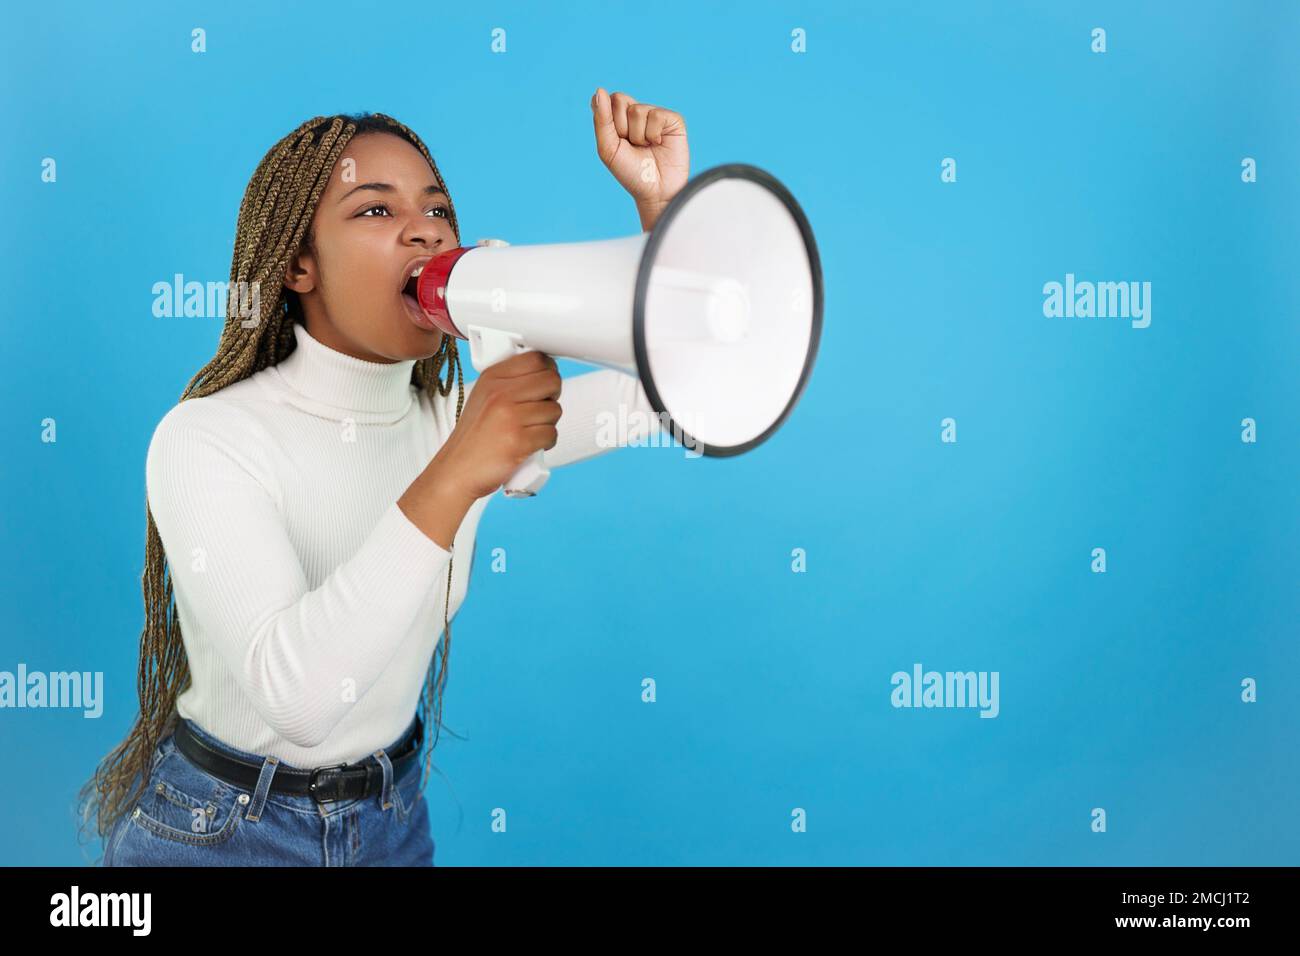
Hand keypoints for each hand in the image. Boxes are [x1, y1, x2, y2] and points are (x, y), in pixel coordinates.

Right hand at [430, 351, 562, 500]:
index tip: (544, 383)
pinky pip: (551, 433)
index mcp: (492, 378)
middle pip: (552, 380)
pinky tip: (530, 444)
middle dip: (552, 397)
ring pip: (555, 409)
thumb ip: (510, 382)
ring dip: (548, 423)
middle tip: (540, 408)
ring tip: (530, 430)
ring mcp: (510, 416)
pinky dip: (546, 442)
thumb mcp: (484, 397)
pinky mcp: (519, 440)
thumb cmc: (474, 439)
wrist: (458, 471)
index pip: (536, 358)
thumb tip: (544, 372)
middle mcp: (500, 393)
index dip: (547, 371)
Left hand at [591, 88, 689, 229]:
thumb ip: (602, 120)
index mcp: (619, 118)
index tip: (616, 140)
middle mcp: (637, 113)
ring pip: (637, 110)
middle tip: (632, 146)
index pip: (606, 100)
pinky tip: (659, 144)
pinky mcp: (673, 119)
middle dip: (621, 127)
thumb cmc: (630, 173)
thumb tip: (600, 90)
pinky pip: (656, 115)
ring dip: (638, 135)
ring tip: (646, 148)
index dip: (608, 121)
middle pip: (620, 99)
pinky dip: (653, 134)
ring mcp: (655, 114)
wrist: (655, 192)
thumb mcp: (608, 149)